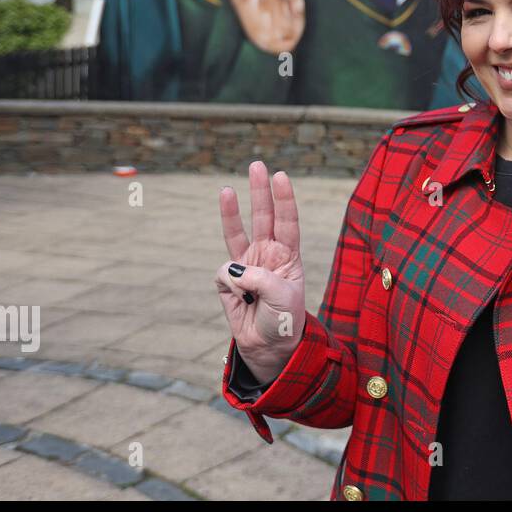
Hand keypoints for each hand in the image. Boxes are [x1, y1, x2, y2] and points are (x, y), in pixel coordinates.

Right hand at [216, 160, 306, 384]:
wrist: (270, 347)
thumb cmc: (285, 320)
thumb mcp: (281, 297)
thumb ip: (258, 278)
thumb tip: (230, 269)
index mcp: (288, 256)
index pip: (287, 221)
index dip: (284, 199)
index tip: (281, 176)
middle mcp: (267, 255)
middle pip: (263, 216)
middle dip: (260, 191)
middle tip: (258, 164)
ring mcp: (246, 265)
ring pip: (237, 232)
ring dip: (232, 211)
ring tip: (228, 188)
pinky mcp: (227, 281)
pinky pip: (222, 274)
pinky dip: (228, 284)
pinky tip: (240, 299)